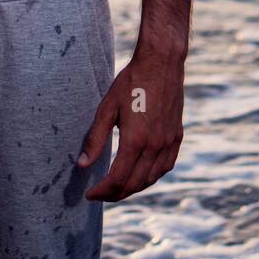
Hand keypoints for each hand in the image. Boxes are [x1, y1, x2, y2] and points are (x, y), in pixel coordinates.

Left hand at [78, 45, 183, 200]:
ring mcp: (169, 143)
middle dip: (115, 194)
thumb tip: (82, 165)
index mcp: (136, 140)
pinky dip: (151, 177)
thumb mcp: (107, 108)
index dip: (102, 191)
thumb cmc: (131, 82)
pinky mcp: (177, 137)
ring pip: (151, 179)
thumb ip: (95, 138)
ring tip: (117, 187)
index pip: (117, 179)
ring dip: (133, 188)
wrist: (162, 63)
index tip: (89, 194)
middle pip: (134, 184)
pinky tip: (141, 175)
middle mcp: (155, 146)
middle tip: (100, 194)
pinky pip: (165, 167)